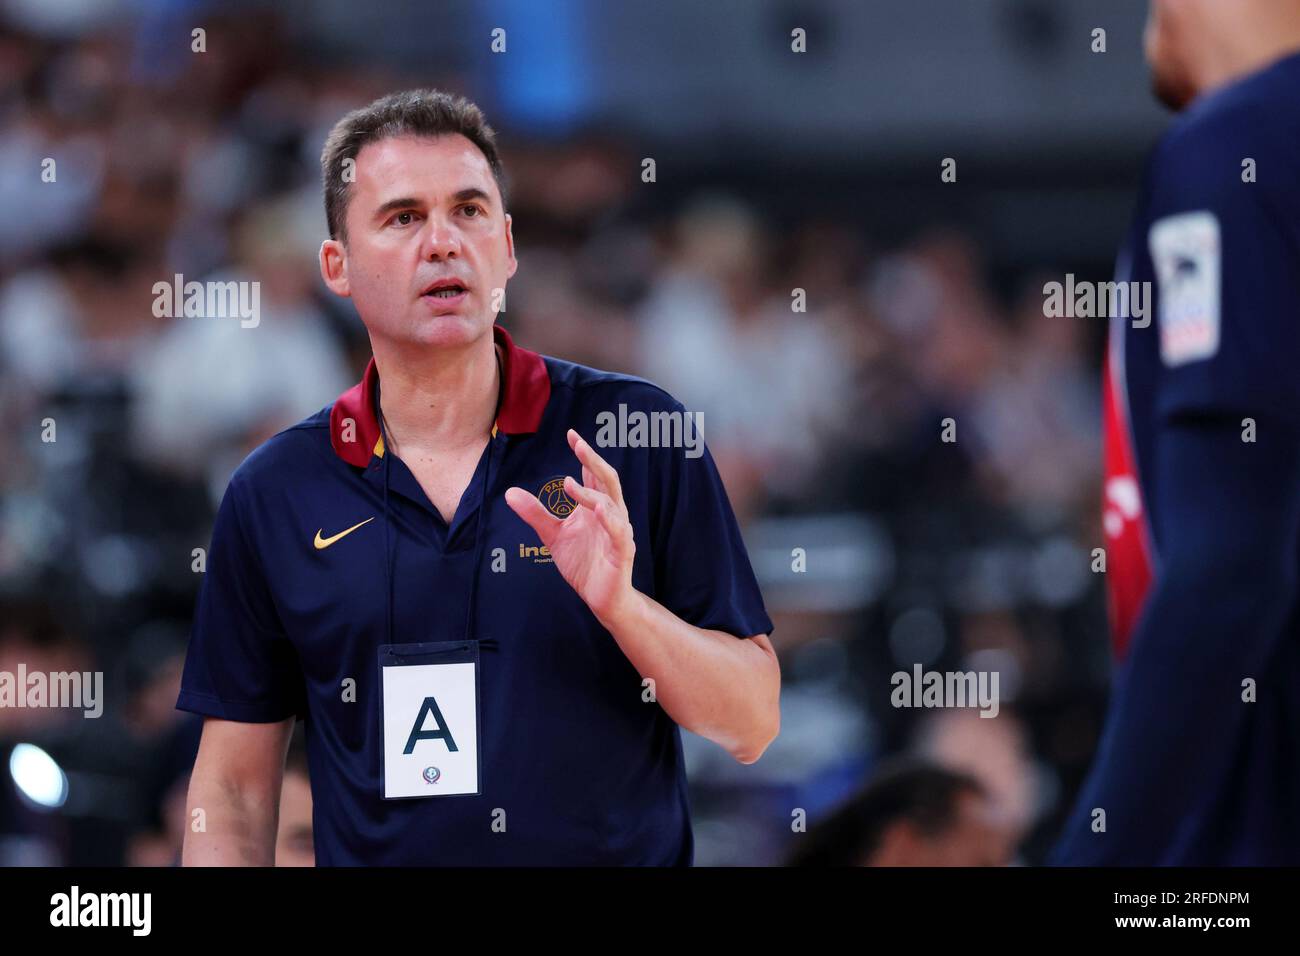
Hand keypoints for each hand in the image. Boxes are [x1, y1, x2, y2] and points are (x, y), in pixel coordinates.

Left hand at [504, 429, 636, 623]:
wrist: (602, 598)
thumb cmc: (584, 563)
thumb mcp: (553, 536)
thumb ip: (535, 513)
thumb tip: (509, 493)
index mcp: (595, 507)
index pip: (592, 474)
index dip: (584, 454)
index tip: (571, 435)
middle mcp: (610, 514)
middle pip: (606, 480)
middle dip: (593, 460)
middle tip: (578, 443)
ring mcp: (618, 531)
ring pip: (610, 504)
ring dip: (591, 493)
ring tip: (569, 484)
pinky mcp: (622, 551)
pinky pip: (618, 532)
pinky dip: (609, 520)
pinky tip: (597, 511)